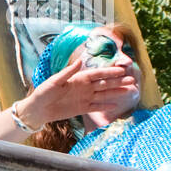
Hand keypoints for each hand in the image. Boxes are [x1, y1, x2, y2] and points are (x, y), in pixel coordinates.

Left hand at [22, 59, 138, 125]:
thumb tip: (80, 60)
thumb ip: (68, 72)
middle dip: (118, 82)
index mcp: (78, 78)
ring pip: (104, 94)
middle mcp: (84, 87)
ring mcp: (84, 98)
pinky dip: (106, 106)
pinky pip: (97, 107)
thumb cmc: (44, 92)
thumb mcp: (54, 81)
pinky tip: (117, 104)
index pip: (98, 74)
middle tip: (132, 80)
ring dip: (116, 92)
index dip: (110, 72)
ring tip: (130, 90)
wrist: (38, 110)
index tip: (122, 70)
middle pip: (104, 83)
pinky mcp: (82, 108)